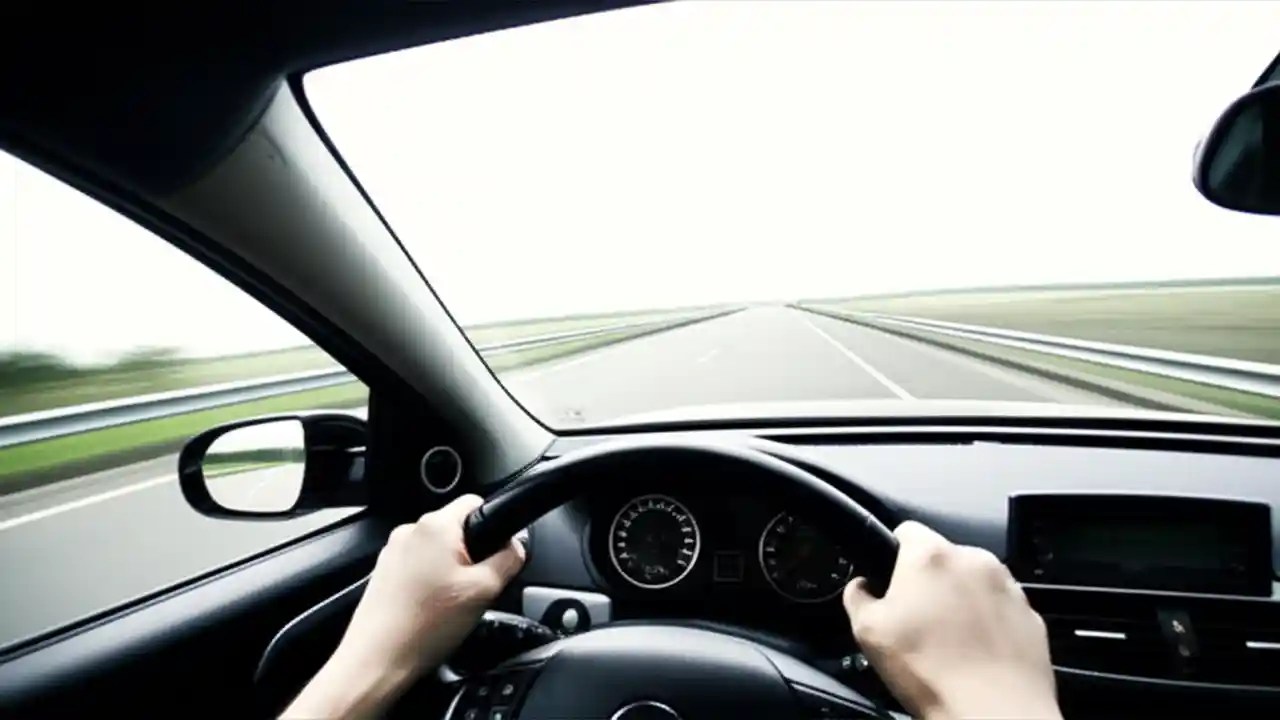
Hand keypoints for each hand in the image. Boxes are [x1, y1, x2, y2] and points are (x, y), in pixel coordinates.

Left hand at [283, 495, 525, 718]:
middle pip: (457, 530)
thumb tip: (517, 546)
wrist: (378, 659)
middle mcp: (410, 531)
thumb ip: (509, 560)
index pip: (475, 503)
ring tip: (450, 605)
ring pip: (438, 551)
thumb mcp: (484, 591)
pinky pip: (419, 568)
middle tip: (475, 589)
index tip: (497, 556)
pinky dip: (430, 584)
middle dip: (472, 556)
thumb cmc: (425, 626)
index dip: (494, 527)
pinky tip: (431, 610)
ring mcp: (393, 552)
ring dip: (450, 571)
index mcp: (435, 526)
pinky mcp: (384, 573)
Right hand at [843, 522, 1059, 719]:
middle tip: (915, 622)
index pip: (905, 530)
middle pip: (942, 559)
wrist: (994, 712)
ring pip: (973, 583)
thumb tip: (861, 588)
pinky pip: (1000, 608)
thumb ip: (857, 596)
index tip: (890, 583)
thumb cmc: (930, 672)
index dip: (892, 555)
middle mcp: (974, 560)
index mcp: (929, 555)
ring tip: (948, 643)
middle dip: (928, 583)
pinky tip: (975, 653)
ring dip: (960, 601)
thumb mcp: (867, 632)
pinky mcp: (1031, 614)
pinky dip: (988, 623)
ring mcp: (1008, 586)